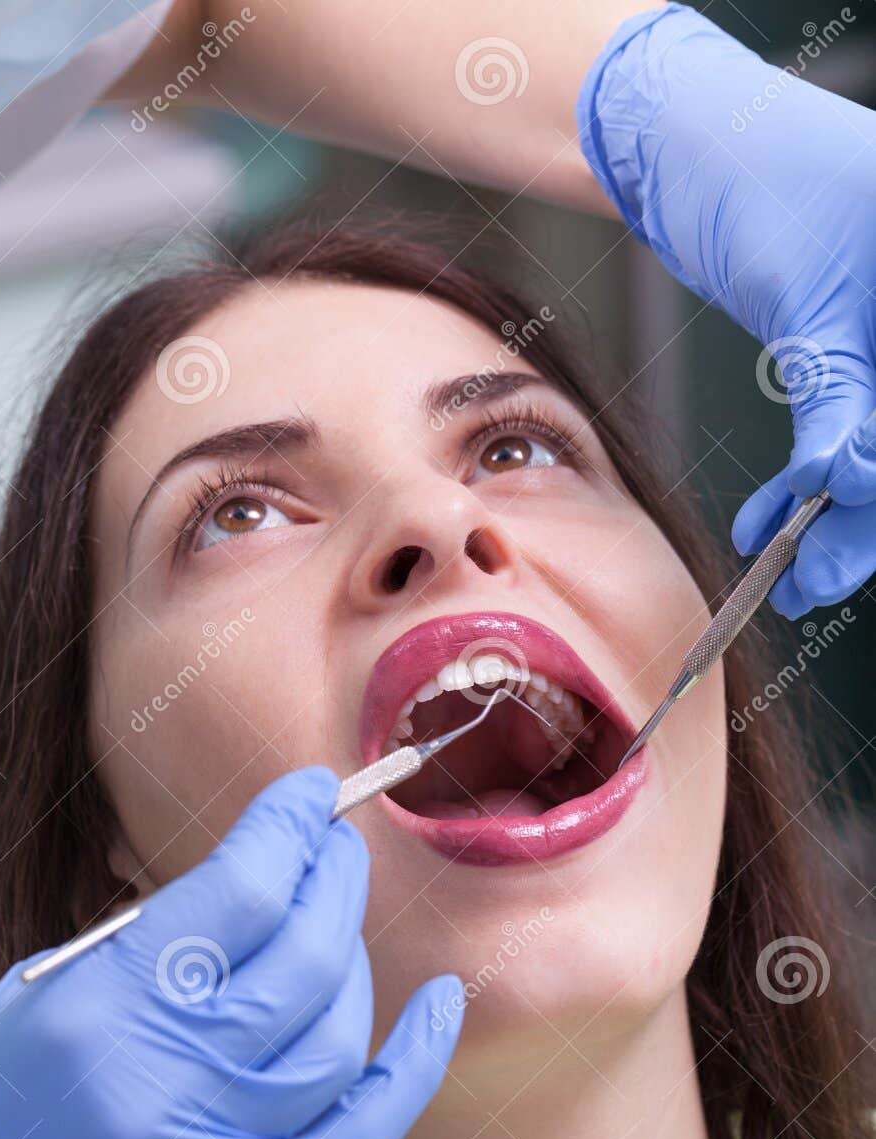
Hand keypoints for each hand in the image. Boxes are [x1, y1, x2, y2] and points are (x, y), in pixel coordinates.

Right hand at [0, 767, 461, 1138]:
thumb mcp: (45, 988)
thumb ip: (159, 941)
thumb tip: (257, 884)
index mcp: (105, 1006)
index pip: (239, 891)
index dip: (285, 829)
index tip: (307, 793)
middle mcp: (170, 1080)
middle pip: (304, 956)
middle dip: (331, 879)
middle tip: (332, 841)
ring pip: (336, 1035)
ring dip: (353, 960)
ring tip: (337, 918)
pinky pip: (357, 1135)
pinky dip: (409, 1067)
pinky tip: (440, 1005)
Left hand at [578, 3, 875, 616]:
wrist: (691, 145)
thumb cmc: (755, 182)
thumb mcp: (804, 305)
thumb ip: (837, 396)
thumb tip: (848, 482)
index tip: (849, 523)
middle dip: (862, 517)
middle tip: (808, 581)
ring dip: (831, 514)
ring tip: (780, 570)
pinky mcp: (854, 346)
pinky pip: (847, 425)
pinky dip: (807, 476)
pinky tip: (767, 520)